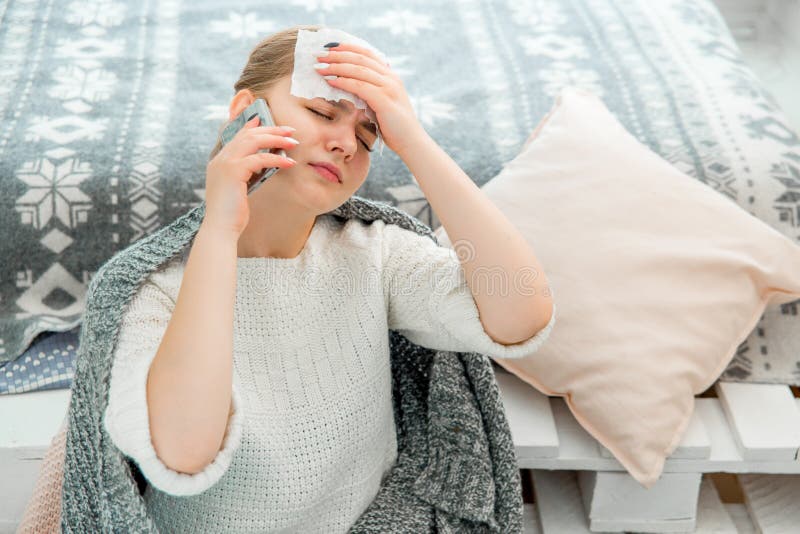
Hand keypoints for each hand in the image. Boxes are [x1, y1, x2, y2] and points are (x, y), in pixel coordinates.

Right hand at [204, 115, 297, 236]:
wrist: (221, 228)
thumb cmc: (232, 213)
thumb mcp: (239, 188)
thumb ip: (246, 173)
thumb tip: (263, 164)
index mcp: (219, 161)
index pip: (236, 136)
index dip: (251, 126)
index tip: (265, 118)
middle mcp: (220, 159)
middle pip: (247, 135)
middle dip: (270, 129)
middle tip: (289, 130)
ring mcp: (225, 163)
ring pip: (253, 141)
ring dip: (276, 139)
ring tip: (294, 142)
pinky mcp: (234, 171)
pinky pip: (260, 159)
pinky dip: (276, 158)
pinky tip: (289, 162)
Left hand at [314, 43, 426, 156]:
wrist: (411, 142)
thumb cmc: (394, 126)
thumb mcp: (381, 104)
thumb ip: (370, 92)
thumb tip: (348, 85)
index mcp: (390, 76)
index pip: (367, 54)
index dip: (347, 48)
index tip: (329, 47)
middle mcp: (391, 78)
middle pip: (360, 59)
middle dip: (337, 55)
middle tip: (319, 55)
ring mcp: (389, 88)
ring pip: (358, 70)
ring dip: (336, 66)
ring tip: (320, 67)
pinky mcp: (385, 100)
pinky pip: (360, 86)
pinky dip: (343, 81)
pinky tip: (331, 81)